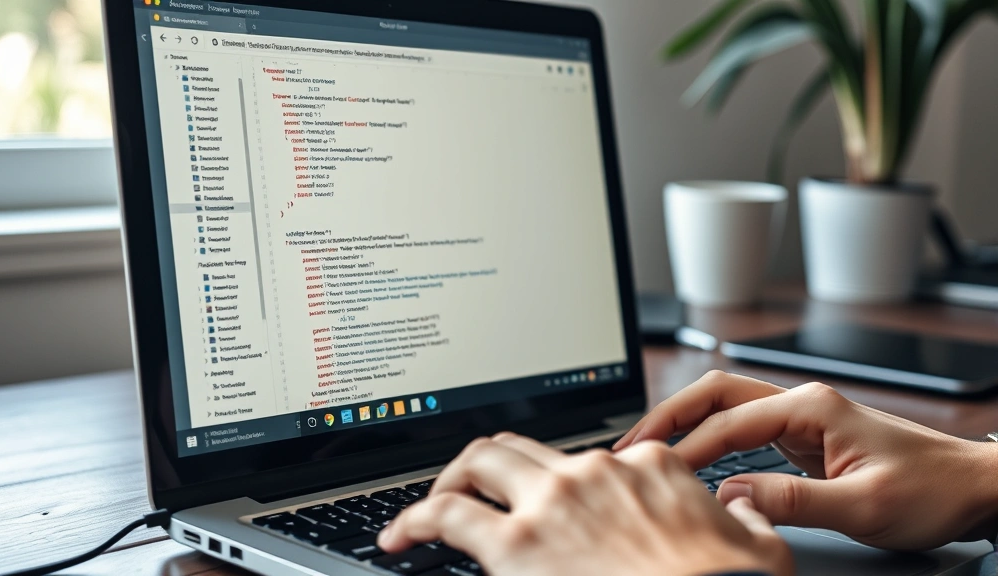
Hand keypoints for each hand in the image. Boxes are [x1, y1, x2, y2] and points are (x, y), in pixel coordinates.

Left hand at [378, 433, 792, 575]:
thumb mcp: (759, 548)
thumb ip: (745, 519)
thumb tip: (745, 512)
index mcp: (648, 467)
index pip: (595, 459)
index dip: (570, 480)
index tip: (556, 502)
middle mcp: (595, 471)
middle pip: (524, 446)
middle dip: (491, 463)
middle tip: (471, 487)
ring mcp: (554, 501)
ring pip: (480, 462)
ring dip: (451, 478)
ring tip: (430, 505)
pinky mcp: (517, 545)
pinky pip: (447, 516)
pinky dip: (416, 519)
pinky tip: (401, 535)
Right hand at [616, 371, 997, 549]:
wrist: (972, 487)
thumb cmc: (930, 490)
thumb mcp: (862, 505)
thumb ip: (793, 499)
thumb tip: (732, 495)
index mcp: (811, 407)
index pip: (729, 423)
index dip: (687, 449)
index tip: (657, 473)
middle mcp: (801, 403)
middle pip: (715, 394)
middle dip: (669, 416)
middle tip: (630, 443)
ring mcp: (801, 417)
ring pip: (725, 407)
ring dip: (684, 423)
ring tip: (647, 448)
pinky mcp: (803, 436)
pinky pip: (742, 429)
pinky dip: (708, 438)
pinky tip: (689, 457)